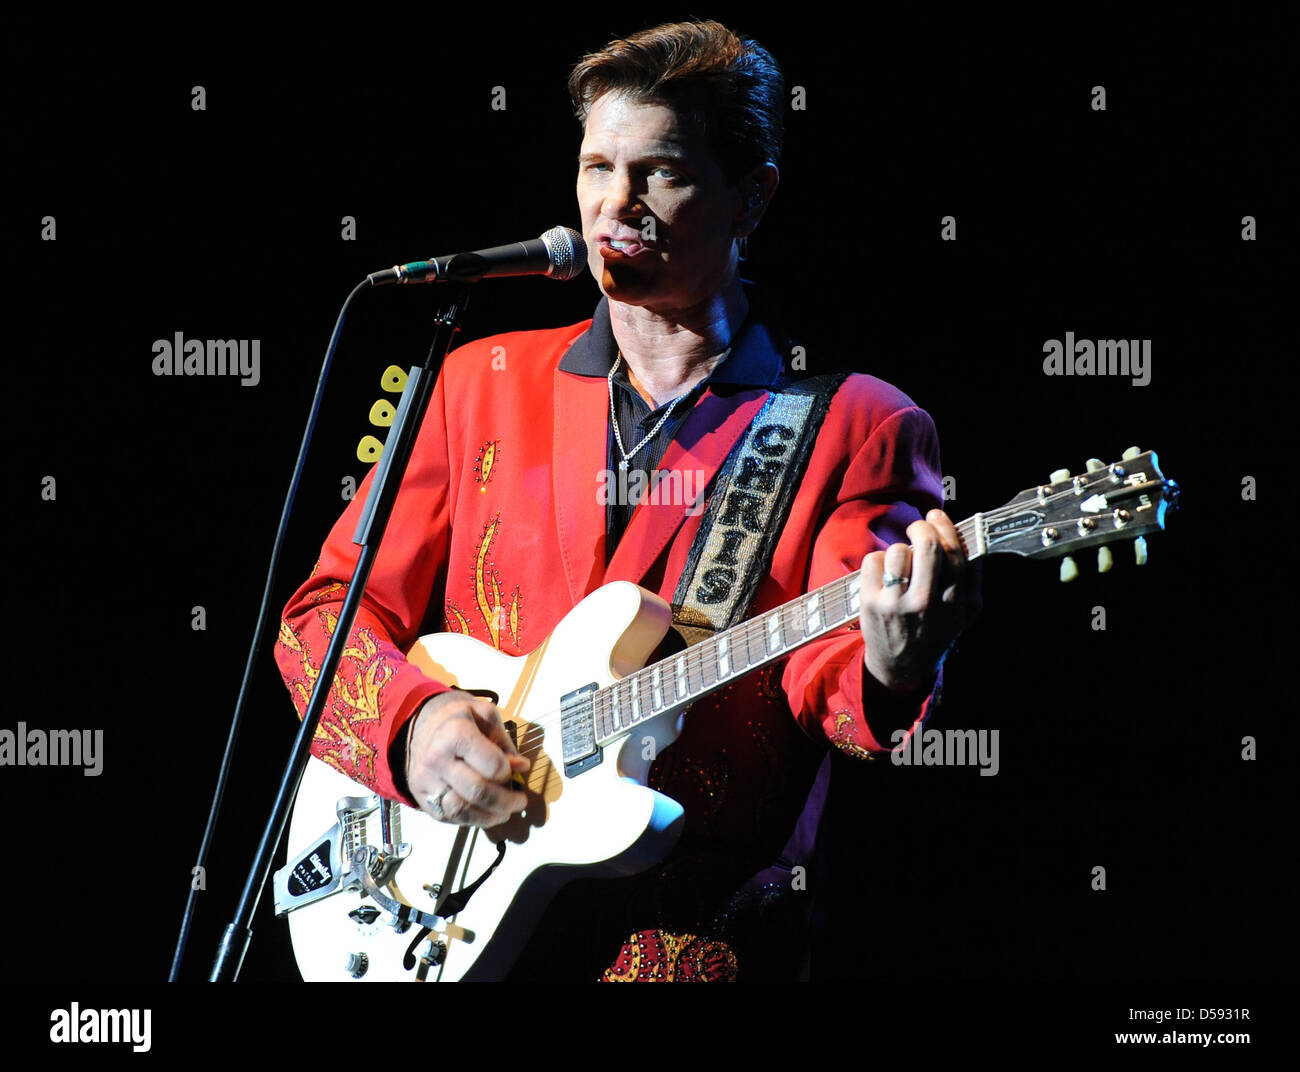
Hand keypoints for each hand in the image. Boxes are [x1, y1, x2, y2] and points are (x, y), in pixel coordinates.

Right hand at [405, 690, 529, 825]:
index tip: (512, 769)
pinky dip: (472, 820)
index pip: (492, 765)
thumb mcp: (485, 716)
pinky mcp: (421, 798)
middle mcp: (436, 758)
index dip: (508, 772)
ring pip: (462, 811)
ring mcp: (426, 781)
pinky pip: (449, 818)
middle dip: (506, 802)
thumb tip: (521, 767)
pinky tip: (484, 813)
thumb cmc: (458, 719)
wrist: (420, 724)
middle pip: (478, 792)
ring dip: (489, 817)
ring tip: (504, 812)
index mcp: (455, 733)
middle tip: (520, 802)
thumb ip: (505, 742)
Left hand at [859, 509, 981, 692]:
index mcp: (953, 602)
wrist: (901, 666)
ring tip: (901, 564)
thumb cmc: (935, 633)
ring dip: (900, 550)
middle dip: (921, 526)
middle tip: (917, 527)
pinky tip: (884, 575)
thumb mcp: (964, 615)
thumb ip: (973, 580)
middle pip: (927, 545)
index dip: (945, 526)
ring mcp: (895, 603)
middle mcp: (925, 602)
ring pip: (897, 550)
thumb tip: (973, 542)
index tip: (937, 515)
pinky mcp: (870, 603)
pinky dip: (878, 561)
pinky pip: (873, 560)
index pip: (954, 552)